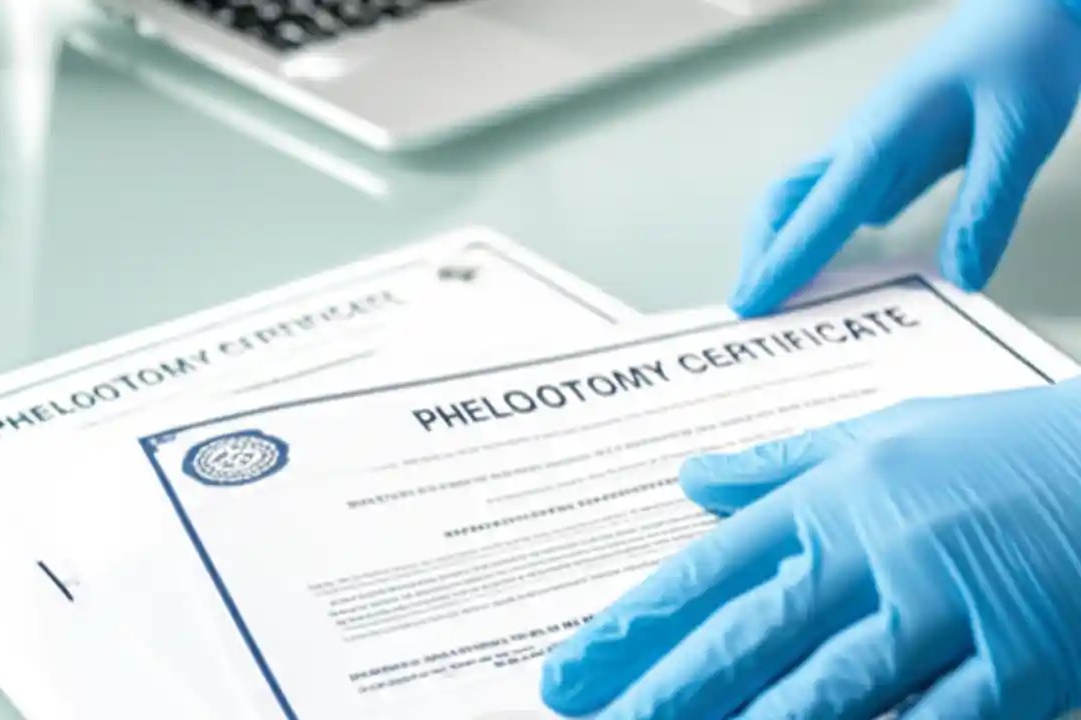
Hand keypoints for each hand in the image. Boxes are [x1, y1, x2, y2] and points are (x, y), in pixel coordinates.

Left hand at [540, 381, 1080, 719]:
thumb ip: (780, 464)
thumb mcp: (879, 434)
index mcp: (830, 497)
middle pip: (746, 637)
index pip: (708, 572)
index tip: (572, 672)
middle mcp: (872, 550)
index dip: (633, 628)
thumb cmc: (995, 447)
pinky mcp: (1018, 664)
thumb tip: (690, 477)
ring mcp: (944, 611)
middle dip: (662, 693)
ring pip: (822, 692)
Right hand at [731, 0, 1080, 316]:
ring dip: (780, 246)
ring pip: (799, 201)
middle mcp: (862, 142)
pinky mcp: (885, 154)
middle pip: (783, 204)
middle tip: (752, 306)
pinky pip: (833, 203)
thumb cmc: (1020, 51)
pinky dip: (815, 238)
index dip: (783, 262)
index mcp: (884, 136)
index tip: (752, 302)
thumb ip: (986, 208)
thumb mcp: (1019, 133)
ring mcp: (868, 148)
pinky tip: (829, 269)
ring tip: (777, 294)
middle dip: (761, 254)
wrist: (1025, 9)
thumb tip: (962, 274)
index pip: (820, 213)